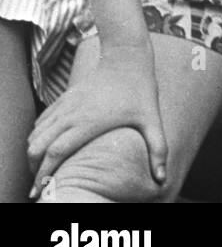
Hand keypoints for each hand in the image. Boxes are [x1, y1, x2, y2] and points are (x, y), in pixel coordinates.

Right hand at [27, 43, 166, 198]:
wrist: (126, 56)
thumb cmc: (140, 89)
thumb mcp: (152, 119)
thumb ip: (158, 148)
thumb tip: (162, 178)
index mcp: (88, 123)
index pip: (56, 153)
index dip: (45, 173)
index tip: (40, 191)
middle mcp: (71, 114)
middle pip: (37, 146)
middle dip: (34, 168)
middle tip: (41, 185)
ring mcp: (65, 105)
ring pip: (35, 134)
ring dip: (34, 153)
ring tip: (41, 169)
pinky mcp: (64, 98)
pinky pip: (41, 121)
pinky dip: (36, 137)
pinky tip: (44, 147)